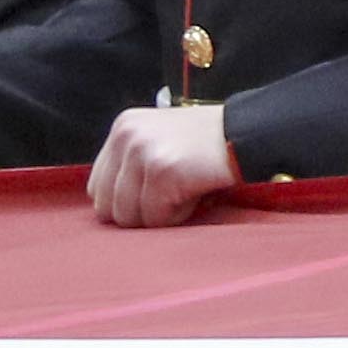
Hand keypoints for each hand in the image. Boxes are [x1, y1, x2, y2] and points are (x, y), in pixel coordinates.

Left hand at [88, 101, 243, 226]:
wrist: (249, 134)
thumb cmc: (209, 145)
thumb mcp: (160, 141)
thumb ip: (131, 164)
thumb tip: (108, 208)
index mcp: (122, 128)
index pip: (97, 188)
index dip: (125, 202)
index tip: (155, 196)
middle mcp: (126, 136)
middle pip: (107, 207)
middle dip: (139, 212)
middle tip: (173, 196)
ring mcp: (142, 153)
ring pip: (129, 217)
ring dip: (160, 215)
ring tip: (185, 192)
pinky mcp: (162, 171)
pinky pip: (156, 219)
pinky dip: (178, 216)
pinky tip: (196, 193)